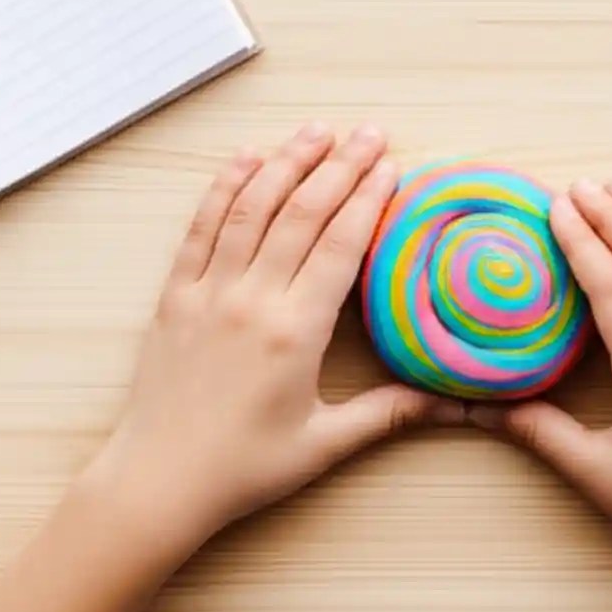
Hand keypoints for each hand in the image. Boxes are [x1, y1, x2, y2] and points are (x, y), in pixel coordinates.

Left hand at [84, 123, 464, 543]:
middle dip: (340, 167)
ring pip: (251, 208)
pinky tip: (245, 158)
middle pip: (302, 214)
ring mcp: (207, 292)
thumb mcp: (324, 444)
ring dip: (286, 163)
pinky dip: (224, 187)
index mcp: (294, 332)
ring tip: (317, 131)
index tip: (392, 168)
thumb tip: (453, 404)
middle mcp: (251, 300)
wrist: (158, 480)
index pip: (340, 246)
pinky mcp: (173, 296)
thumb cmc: (243, 468)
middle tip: (371, 134)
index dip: (369, 200)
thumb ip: (388, 413)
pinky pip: (201, 228)